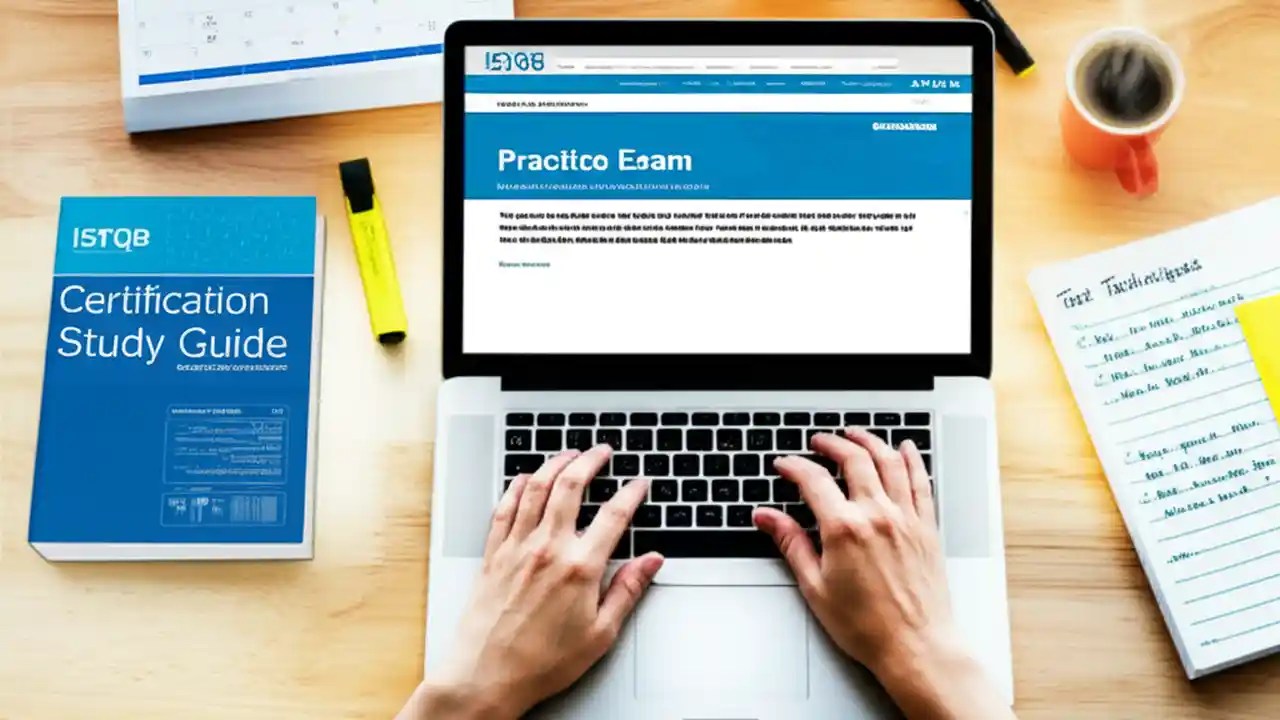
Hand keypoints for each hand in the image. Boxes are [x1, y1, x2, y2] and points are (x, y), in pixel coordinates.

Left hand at [400, 446, 662, 719]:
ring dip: (555, 464)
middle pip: (570, 486)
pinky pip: (505, 507)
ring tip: (569, 454)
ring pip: (535, 487)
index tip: (639, 484)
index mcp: (579, 568)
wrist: (486, 676)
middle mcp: (547, 549)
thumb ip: (628, 590)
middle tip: (602, 451)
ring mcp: (516, 548)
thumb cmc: (541, 663)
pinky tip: (525, 479)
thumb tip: (651, 563)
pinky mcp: (493, 554)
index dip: (631, 493)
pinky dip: (517, 486)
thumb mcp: (600, 634)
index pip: (613, 515)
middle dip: (590, 461)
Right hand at [754, 429, 1013, 719]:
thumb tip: (767, 518)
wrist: (916, 646)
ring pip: (888, 462)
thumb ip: (791, 544)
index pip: (813, 480)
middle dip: (831, 443)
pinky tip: (905, 450)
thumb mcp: (815, 586)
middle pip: (853, 460)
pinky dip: (912, 460)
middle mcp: (877, 516)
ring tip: (855, 434)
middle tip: (818, 441)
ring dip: (869, 441)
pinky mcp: (926, 528)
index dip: (794, 467)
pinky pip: (921, 482)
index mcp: (844, 529)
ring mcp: (906, 519)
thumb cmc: (867, 626)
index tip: (785, 465)